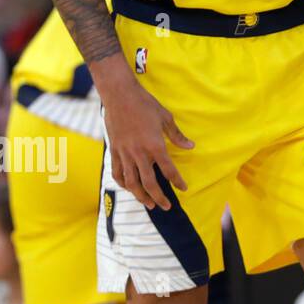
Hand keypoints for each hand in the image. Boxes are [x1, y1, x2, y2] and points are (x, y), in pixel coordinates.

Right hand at [100, 73, 192, 210]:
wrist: (120, 96)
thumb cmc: (145, 105)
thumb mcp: (165, 118)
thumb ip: (176, 135)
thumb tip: (190, 146)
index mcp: (154, 145)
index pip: (168, 169)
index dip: (177, 181)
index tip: (183, 188)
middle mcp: (139, 153)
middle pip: (149, 182)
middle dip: (158, 196)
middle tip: (166, 206)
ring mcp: (124, 153)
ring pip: (131, 182)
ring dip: (140, 195)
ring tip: (149, 204)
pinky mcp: (114, 151)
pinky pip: (118, 172)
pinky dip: (124, 183)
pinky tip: (129, 188)